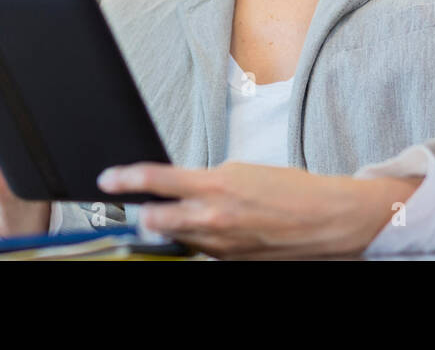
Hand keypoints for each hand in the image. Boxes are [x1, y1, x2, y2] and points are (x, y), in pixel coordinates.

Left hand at [97, 161, 419, 258]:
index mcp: (215, 185)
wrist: (326, 219)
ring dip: (169, 228)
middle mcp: (212, 217)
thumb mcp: (243, 172)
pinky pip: (202, 252)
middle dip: (141, 215)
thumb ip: (208, 182)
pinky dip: (198, 241)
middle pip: (154, 220)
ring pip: (176, 238)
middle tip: (133, 208)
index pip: (156, 179)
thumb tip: (183, 187)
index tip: (107, 179)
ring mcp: (219, 245)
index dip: (126, 179)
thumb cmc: (292, 189)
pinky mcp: (230, 262)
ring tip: (168, 218)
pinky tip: (208, 231)